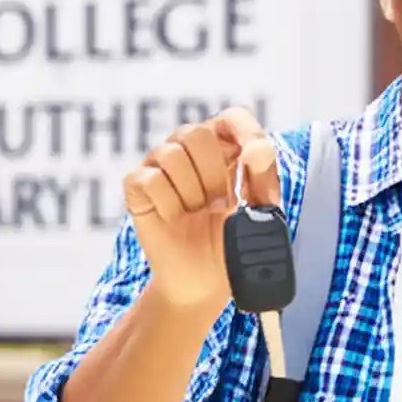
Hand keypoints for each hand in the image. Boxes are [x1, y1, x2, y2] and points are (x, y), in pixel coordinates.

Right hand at [123, 107, 282, 311]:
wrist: (204, 283)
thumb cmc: (231, 244)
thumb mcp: (259, 213)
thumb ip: (264, 179)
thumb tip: (258, 150)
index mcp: (223, 150)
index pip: (232, 118)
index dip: (243, 132)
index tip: (253, 160)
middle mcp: (189, 150)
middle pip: (196, 133)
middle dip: (212, 173)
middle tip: (216, 203)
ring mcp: (160, 166)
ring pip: (171, 154)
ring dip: (190, 192)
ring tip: (194, 213)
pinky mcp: (137, 188)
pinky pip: (150, 179)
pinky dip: (168, 204)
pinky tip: (174, 218)